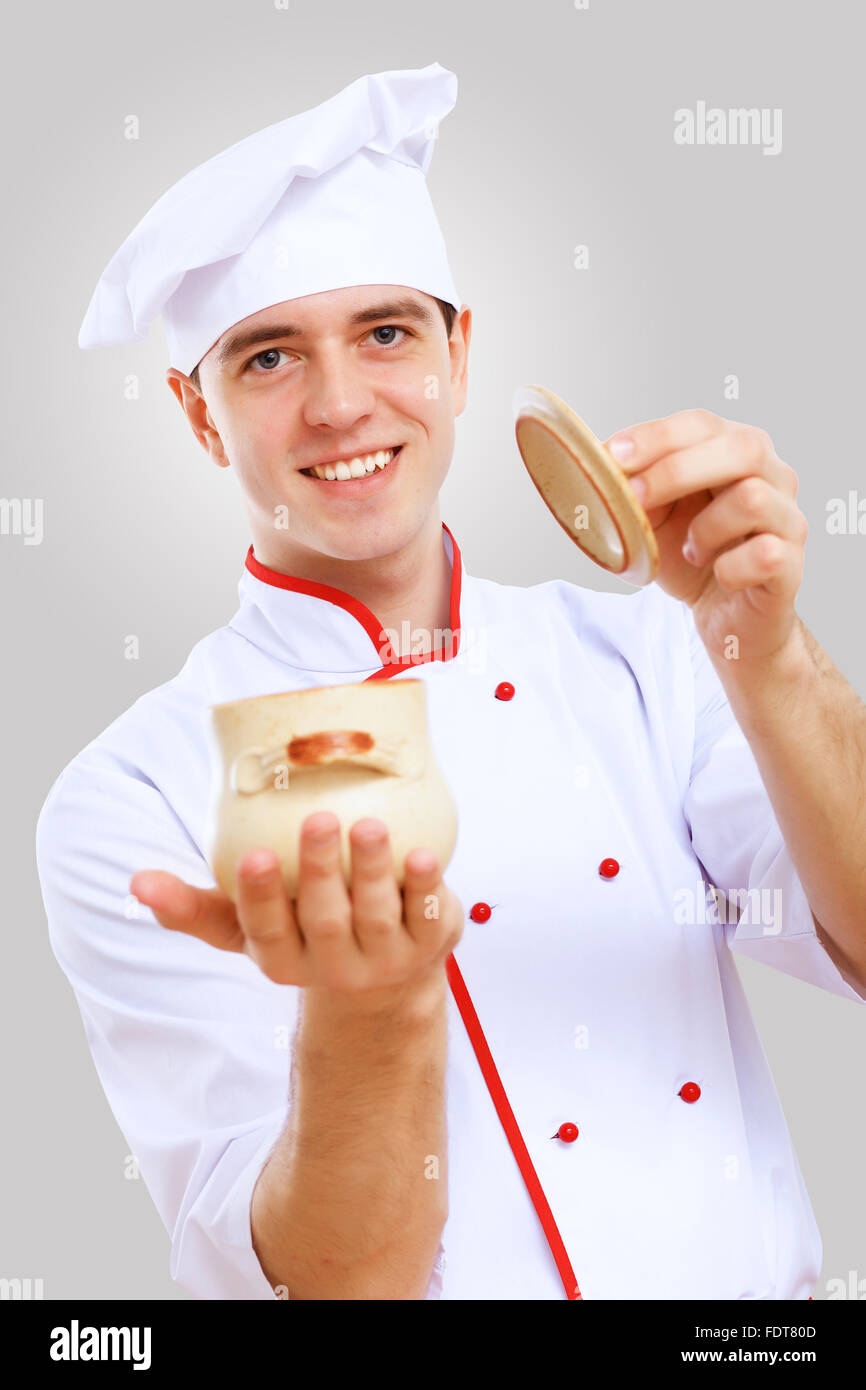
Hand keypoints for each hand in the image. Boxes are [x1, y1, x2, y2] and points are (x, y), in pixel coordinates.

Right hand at [130, 812, 463, 1001]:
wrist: (383, 982)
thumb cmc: (300, 932)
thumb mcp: (247, 928)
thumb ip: (194, 906)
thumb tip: (136, 883)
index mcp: (283, 959)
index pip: (266, 930)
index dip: (261, 896)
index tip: (256, 856)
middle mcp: (334, 967)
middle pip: (326, 919)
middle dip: (321, 870)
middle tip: (319, 820)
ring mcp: (386, 960)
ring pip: (379, 915)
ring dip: (375, 869)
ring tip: (369, 825)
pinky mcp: (431, 945)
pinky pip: (431, 915)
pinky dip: (429, 887)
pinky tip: (424, 854)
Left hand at [604, 409, 807, 662]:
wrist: (728, 617)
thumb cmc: (694, 558)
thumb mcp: (654, 518)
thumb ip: (636, 489)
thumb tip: (600, 470)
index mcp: (735, 453)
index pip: (703, 425)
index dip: (657, 437)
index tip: (614, 455)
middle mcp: (773, 476)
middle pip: (742, 448)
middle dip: (677, 471)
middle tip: (634, 497)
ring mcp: (788, 519)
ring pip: (753, 499)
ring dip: (705, 528)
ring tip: (690, 551)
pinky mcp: (791, 564)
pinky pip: (765, 554)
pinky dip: (729, 568)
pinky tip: (718, 575)